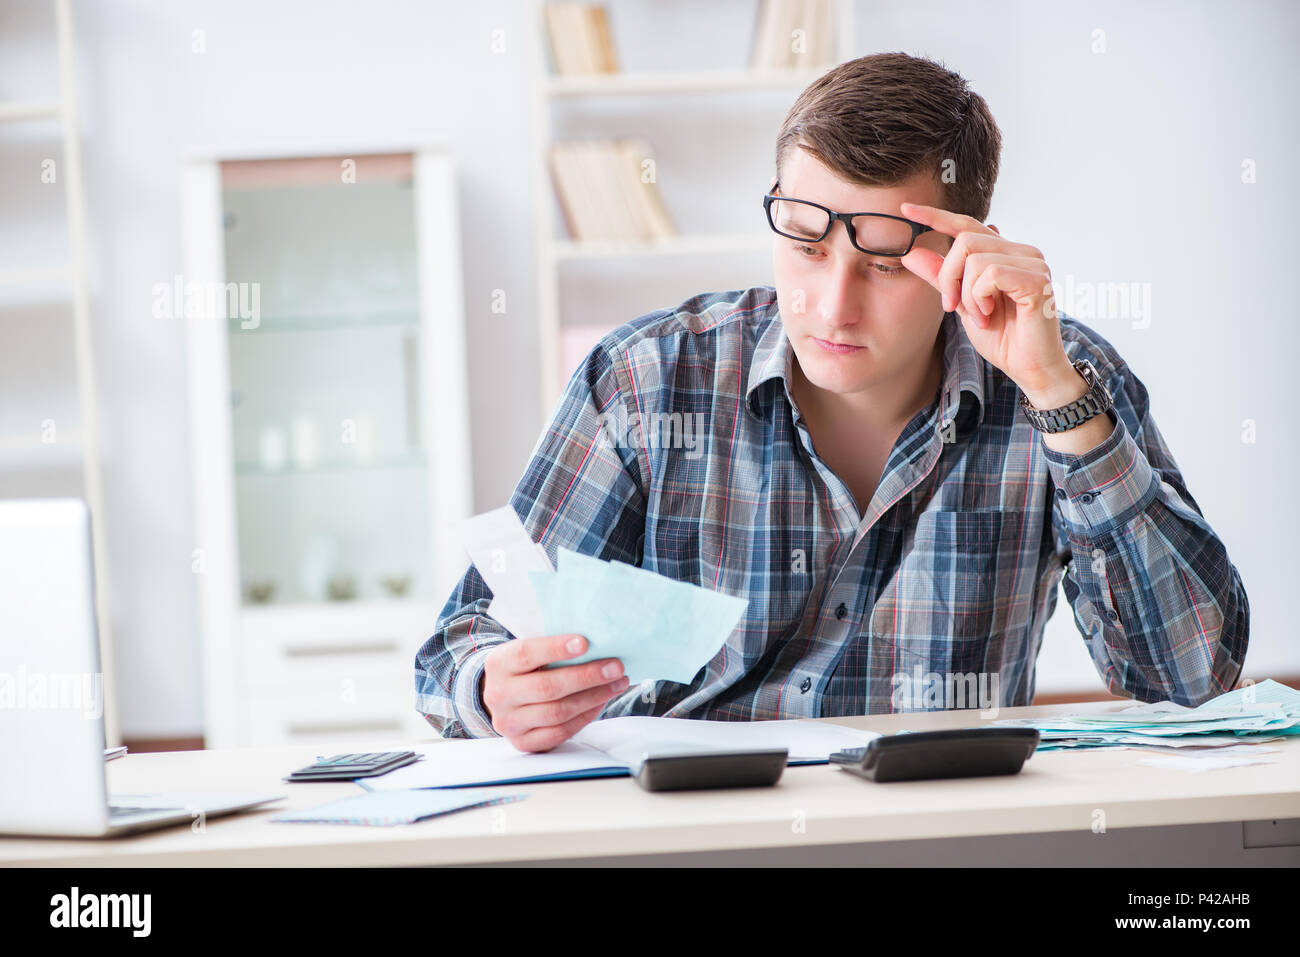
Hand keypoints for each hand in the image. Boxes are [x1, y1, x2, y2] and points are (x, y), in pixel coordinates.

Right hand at [482, 633, 628, 752]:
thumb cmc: (526, 668)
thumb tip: (595, 642)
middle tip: (615, 667)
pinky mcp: (523, 742)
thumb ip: (551, 646)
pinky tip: (600, 703)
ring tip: (616, 684)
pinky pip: (560, 732)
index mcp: (499, 664)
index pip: (526, 654)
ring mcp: (509, 722)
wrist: (504, 698)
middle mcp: (499, 695)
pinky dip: (585, 717)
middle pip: (548, 687)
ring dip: (593, 697)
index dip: (556, 648)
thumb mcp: (528, 651)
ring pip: (557, 712)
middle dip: (587, 677)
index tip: (585, 643)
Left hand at [898, 203, 1073, 403]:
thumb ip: (940, 277)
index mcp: (1004, 253)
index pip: (967, 224)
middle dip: (948, 277)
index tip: (905, 209)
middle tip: (954, 307)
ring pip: (974, 258)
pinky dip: (980, 298)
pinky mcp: (1037, 279)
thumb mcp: (962, 304)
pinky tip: (990, 316)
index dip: (935, 216)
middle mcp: (1021, 251)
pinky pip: (990, 274)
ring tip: (980, 316)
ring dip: (966, 294)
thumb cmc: (1002, 337)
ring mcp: (1033, 262)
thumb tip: (911, 252)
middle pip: (964, 240)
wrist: (1029, 368)